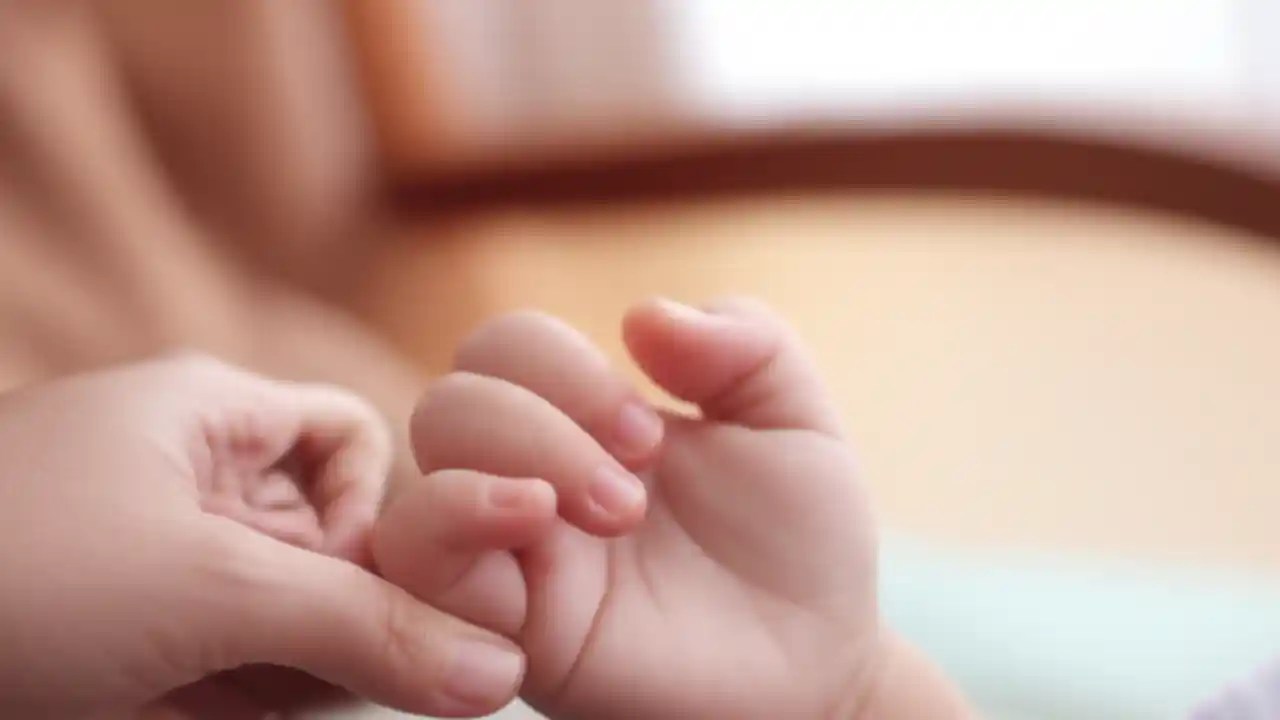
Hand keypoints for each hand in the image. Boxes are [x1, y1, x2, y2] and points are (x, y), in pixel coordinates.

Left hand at [0, 356, 524, 718]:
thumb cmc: (18, 577)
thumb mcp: (213, 593)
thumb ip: (369, 625)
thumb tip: (503, 667)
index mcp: (210, 410)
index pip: (358, 440)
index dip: (378, 517)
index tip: (342, 592)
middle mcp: (186, 471)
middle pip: (326, 542)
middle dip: (316, 620)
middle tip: (256, 667)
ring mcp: (148, 557)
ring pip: (276, 619)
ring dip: (262, 676)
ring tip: (184, 694)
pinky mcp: (121, 632)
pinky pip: (220, 668)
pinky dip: (214, 703)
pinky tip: (156, 711)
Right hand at [375, 299, 880, 718]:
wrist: (820, 664)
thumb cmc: (799, 544)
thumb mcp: (793, 420)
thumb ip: (743, 343)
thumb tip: (641, 317)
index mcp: (584, 422)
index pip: (504, 348)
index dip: (561, 368)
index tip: (651, 437)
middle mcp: (533, 482)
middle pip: (447, 406)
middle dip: (538, 428)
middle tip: (633, 495)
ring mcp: (516, 563)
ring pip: (418, 493)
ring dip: (491, 486)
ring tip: (609, 518)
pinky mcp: (512, 636)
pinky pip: (418, 580)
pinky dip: (455, 542)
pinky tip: (541, 553)